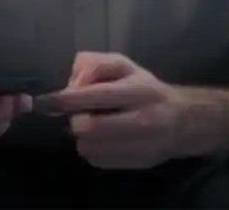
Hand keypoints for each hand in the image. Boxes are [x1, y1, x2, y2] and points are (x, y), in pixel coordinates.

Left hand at [44, 52, 182, 169]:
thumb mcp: (126, 66)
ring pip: (88, 146)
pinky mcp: (136, 163)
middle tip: (81, 114)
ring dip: (83, 136)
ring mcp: (141, 145)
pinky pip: (96, 160)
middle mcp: (142, 119)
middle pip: (88, 127)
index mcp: (139, 90)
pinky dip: (93, 149)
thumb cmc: (148, 90)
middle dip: (76, 119)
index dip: (64, 100)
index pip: (94, 96)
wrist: (185, 121)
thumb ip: (96, 64)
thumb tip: (72, 84)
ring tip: (96, 126)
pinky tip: (106, 140)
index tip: (44, 103)